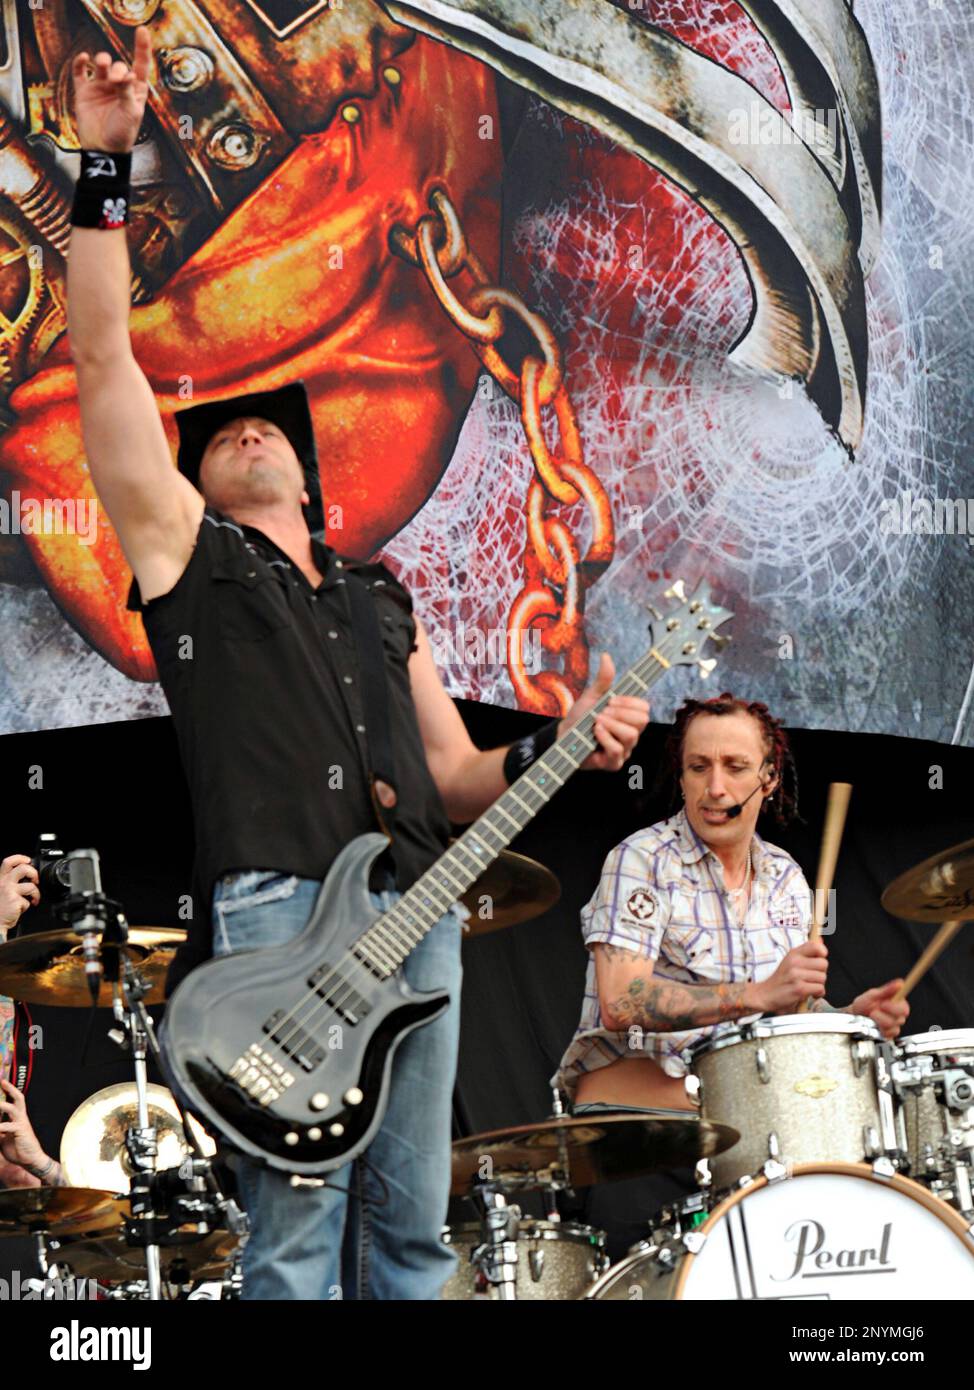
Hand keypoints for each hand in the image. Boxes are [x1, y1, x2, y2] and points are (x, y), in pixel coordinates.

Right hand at [0, 854, 38, 934]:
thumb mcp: (0, 890)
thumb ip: (8, 882)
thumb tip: (25, 877)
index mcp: (0, 879)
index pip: (8, 862)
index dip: (20, 858)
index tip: (28, 860)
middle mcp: (4, 883)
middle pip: (23, 869)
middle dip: (34, 873)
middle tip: (35, 880)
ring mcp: (10, 892)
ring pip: (31, 886)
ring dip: (36, 894)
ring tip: (33, 899)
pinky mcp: (15, 901)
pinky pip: (29, 901)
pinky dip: (28, 905)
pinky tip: (22, 908)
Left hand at [0, 1078, 46, 1171]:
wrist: (30, 1160)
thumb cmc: (17, 1149)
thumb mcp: (3, 1139)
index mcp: (17, 1118)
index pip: (13, 1101)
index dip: (8, 1091)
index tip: (2, 1082)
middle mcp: (20, 1117)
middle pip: (18, 1098)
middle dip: (10, 1089)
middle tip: (2, 1081)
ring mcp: (21, 1123)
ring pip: (12, 1108)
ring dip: (1, 1105)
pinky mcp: (21, 1131)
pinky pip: (7, 1126)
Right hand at [72, 25, 151, 152]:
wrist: (103, 150)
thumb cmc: (122, 134)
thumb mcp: (130, 113)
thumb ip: (128, 92)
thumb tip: (129, 73)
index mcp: (135, 91)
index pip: (140, 66)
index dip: (141, 49)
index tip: (141, 31)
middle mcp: (118, 87)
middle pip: (119, 66)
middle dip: (118, 68)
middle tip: (116, 81)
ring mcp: (101, 87)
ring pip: (101, 65)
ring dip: (103, 61)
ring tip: (102, 65)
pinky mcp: (85, 91)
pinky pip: (80, 72)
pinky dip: (81, 63)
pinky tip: (84, 59)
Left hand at [559, 652, 649, 771]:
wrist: (562, 737)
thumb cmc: (579, 719)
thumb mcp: (592, 696)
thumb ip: (603, 680)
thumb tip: (606, 656)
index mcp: (629, 718)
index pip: (644, 708)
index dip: (628, 702)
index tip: (611, 700)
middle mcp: (631, 734)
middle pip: (642, 720)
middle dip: (619, 712)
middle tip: (601, 712)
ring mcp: (624, 750)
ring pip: (631, 734)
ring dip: (611, 724)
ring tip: (596, 722)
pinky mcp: (614, 763)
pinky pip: (618, 750)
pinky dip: (605, 737)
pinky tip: (595, 732)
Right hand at [750, 939, 828, 1013]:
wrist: (766, 994)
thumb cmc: (781, 979)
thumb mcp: (791, 961)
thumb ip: (807, 951)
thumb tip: (821, 940)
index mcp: (793, 953)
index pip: (815, 946)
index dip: (822, 953)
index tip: (819, 959)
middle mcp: (794, 962)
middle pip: (823, 963)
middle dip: (821, 972)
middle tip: (812, 977)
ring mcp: (796, 975)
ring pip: (823, 977)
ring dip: (819, 985)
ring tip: (809, 986)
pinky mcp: (799, 988)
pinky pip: (820, 989)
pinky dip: (817, 993)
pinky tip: (810, 993)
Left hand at [847, 980, 909, 1038]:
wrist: (855, 1016)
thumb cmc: (865, 1004)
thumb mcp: (873, 994)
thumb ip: (887, 990)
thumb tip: (900, 983)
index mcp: (897, 1004)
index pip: (904, 1008)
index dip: (894, 1008)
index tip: (883, 1004)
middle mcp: (898, 1016)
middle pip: (900, 1019)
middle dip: (884, 1015)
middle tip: (873, 1011)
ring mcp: (894, 1026)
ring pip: (892, 1027)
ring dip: (879, 1021)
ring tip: (871, 1016)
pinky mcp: (888, 1035)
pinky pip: (888, 1035)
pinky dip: (879, 1030)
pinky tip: (874, 1025)